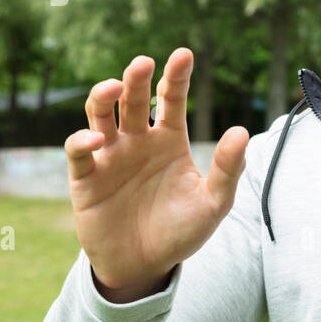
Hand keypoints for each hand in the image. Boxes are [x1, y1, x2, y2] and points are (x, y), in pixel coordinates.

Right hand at [63, 48, 250, 301]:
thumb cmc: (181, 232)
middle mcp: (137, 141)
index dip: (175, 76)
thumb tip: (242, 131)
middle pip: (133, 99)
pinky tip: (97, 141)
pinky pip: (78, 150)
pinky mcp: (85, 177)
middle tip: (143, 63)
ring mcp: (109, 156)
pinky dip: (82, 141)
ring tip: (115, 86)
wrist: (145, 268)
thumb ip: (228, 170)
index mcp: (169, 140)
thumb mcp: (213, 204)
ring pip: (99, 114)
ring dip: (103, 96)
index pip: (170, 99)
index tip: (183, 54)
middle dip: (136, 78)